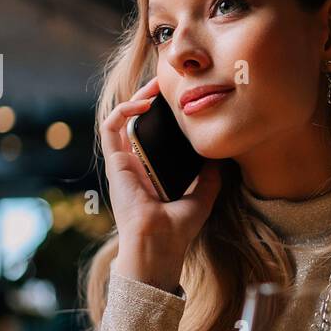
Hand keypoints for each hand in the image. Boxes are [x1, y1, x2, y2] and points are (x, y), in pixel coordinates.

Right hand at [100, 77, 222, 292]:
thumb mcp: (202, 197)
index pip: (153, 136)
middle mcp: (134, 165)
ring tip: (155, 87)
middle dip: (149, 100)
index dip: (163, 116)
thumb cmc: (177, 230)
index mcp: (152, 172)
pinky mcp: (115, 163)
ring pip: (121, 119)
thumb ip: (209, 177)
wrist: (158, 245)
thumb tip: (220, 157)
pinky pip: (110, 127)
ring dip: (135, 98)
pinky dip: (124, 110)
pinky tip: (143, 103)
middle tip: (168, 85)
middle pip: (137, 123)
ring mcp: (123, 163)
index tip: (180, 101)